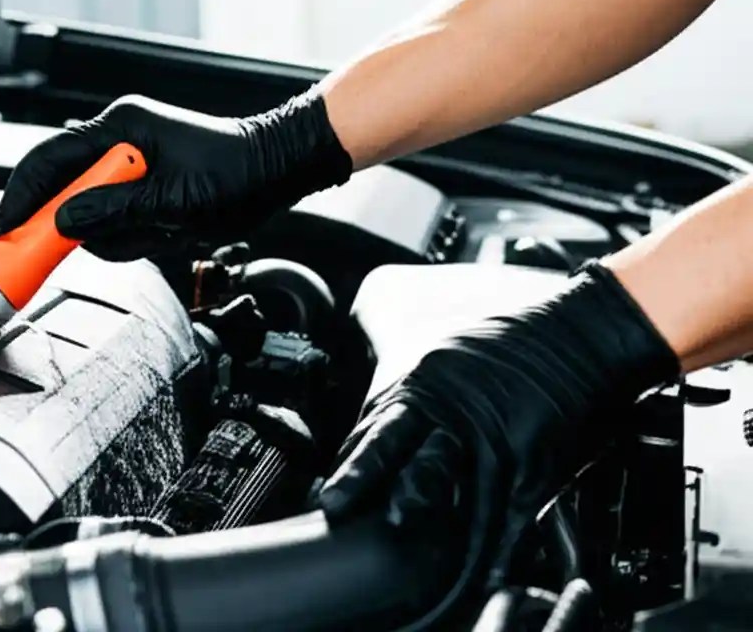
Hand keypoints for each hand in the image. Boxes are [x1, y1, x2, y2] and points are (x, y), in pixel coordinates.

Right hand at [0, 91, 351, 260]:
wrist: (276, 171)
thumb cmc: (236, 171)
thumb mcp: (173, 200)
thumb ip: (114, 211)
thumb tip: (64, 222)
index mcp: (119, 127)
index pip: (48, 160)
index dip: (21, 197)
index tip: (4, 230)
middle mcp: (117, 141)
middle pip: (63, 190)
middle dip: (77, 225)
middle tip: (83, 246)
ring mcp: (128, 165)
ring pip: (89, 215)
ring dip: (116, 235)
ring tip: (159, 232)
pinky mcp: (140, 188)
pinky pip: (115, 223)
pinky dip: (133, 237)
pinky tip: (165, 232)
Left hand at [317, 262, 678, 613]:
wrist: (582, 333)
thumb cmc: (514, 349)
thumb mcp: (449, 359)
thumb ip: (414, 401)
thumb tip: (377, 432)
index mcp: (423, 383)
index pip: (373, 429)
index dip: (347, 464)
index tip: (321, 494)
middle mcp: (450, 405)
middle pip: (395, 441)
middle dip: (361, 474)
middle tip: (333, 503)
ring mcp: (493, 430)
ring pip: (452, 479)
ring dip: (424, 512)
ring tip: (400, 543)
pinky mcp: (533, 452)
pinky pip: (510, 507)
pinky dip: (497, 545)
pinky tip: (483, 572)